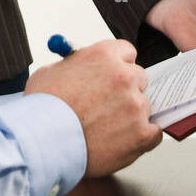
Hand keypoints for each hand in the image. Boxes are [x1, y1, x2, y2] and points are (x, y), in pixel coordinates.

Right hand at [24, 39, 161, 176]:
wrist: (42, 142)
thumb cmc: (42, 110)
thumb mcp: (51, 72)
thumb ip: (73, 66)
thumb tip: (80, 67)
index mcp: (104, 56)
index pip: (127, 52)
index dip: (118, 66)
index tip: (113, 76)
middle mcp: (124, 77)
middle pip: (139, 78)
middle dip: (126, 90)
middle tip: (109, 106)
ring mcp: (135, 106)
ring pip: (145, 107)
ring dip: (131, 116)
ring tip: (107, 129)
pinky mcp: (141, 134)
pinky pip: (154, 133)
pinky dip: (143, 138)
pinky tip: (124, 141)